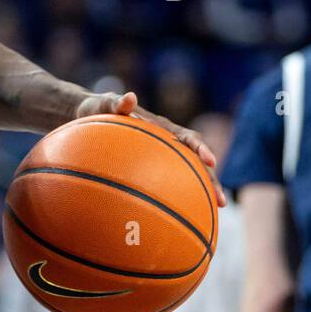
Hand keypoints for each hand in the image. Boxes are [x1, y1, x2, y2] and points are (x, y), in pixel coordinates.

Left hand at [76, 90, 225, 205]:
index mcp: (161, 126)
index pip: (188, 137)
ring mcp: (162, 154)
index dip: (201, 148)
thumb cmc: (97, 110)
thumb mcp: (105, 105)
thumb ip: (117, 103)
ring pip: (189, 172)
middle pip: (196, 160)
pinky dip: (179, 194)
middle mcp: (168, 140)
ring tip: (216, 209)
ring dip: (204, 189)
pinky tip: (183, 213)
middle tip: (221, 200)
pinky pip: (169, 180)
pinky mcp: (153, 165)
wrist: (88, 116)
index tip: (210, 161)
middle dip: (211, 179)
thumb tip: (129, 97)